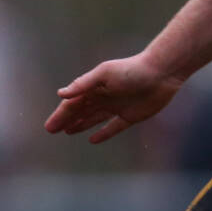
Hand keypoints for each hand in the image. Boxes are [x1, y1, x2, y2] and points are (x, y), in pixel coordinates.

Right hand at [44, 53, 182, 143]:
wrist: (161, 73)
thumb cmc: (131, 70)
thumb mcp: (104, 74)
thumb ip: (83, 84)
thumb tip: (60, 94)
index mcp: (94, 87)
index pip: (72, 104)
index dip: (60, 115)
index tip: (50, 127)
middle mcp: (103, 97)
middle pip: (80, 111)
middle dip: (65, 120)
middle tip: (52, 130)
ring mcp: (116, 107)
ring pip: (93, 119)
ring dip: (80, 124)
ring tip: (67, 131)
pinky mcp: (130, 116)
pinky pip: (113, 127)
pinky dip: (103, 133)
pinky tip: (93, 140)